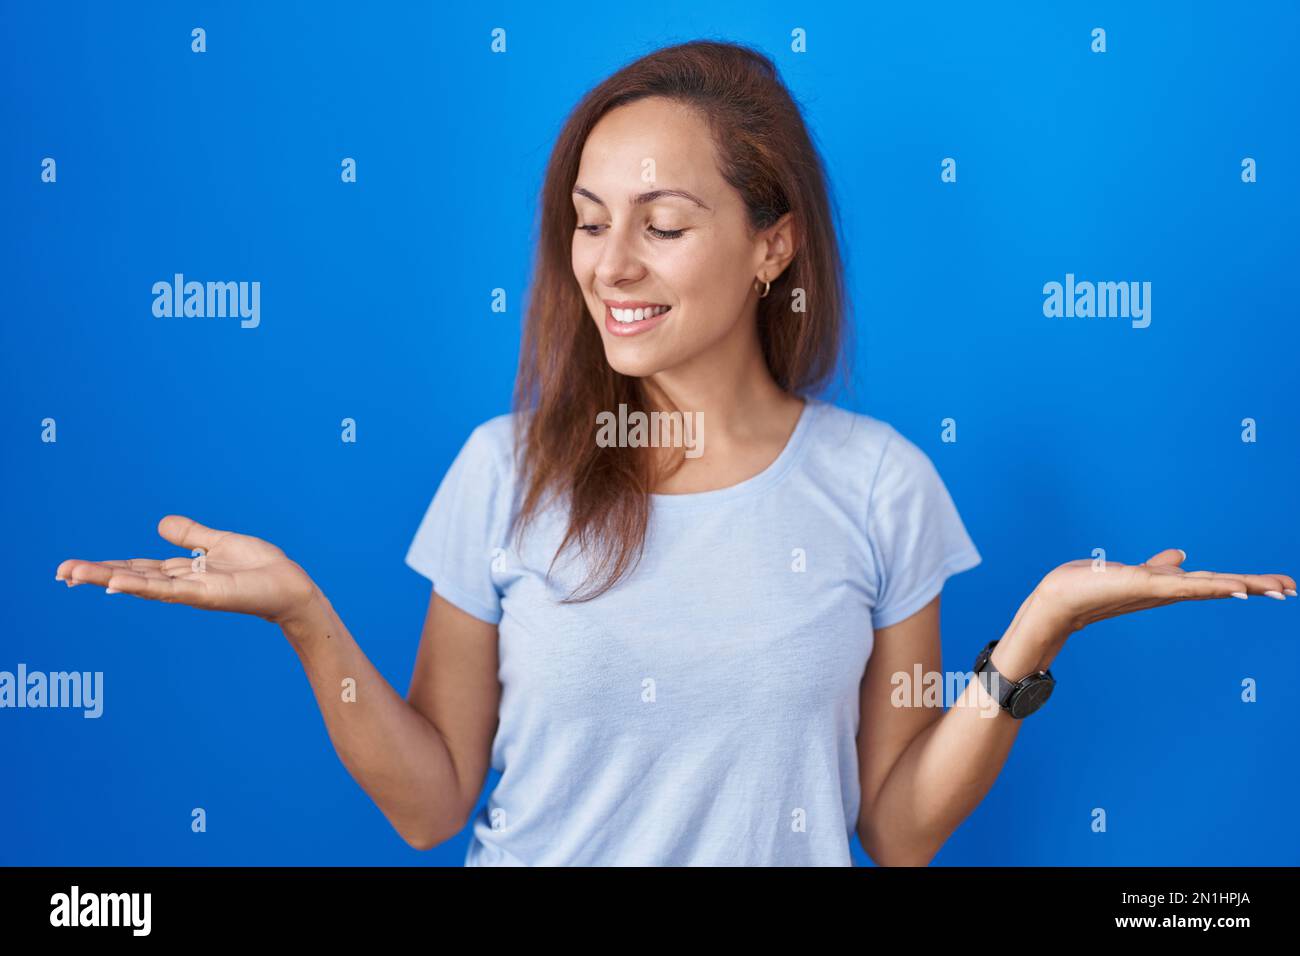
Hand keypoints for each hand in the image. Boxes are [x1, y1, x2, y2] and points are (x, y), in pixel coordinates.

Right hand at [56, 514, 318, 626]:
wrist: (291, 586)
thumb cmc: (261, 569)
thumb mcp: (220, 543)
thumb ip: (192, 535)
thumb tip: (160, 522)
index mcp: (185, 571)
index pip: (139, 568)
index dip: (108, 567)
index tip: (74, 567)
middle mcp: (183, 583)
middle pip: (132, 577)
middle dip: (96, 575)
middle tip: (60, 573)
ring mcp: (192, 591)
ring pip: (142, 584)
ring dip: (108, 579)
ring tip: (74, 575)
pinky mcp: (205, 595)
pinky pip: (168, 590)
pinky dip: (142, 586)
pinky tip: (117, 582)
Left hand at [1023, 548, 1295, 659]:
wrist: (1059, 599)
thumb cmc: (1091, 586)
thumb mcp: (1134, 572)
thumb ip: (1160, 566)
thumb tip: (1182, 555)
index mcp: (1170, 586)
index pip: (1216, 582)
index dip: (1247, 582)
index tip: (1280, 585)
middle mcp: (1168, 591)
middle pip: (1220, 585)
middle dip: (1256, 586)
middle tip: (1292, 589)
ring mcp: (1158, 590)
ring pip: (1210, 586)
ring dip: (1243, 586)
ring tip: (1277, 589)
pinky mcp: (1144, 587)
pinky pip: (1184, 585)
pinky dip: (1210, 586)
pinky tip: (1234, 587)